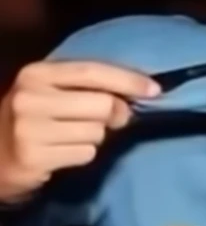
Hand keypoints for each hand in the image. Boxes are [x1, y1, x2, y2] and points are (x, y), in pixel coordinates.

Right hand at [0, 59, 158, 200]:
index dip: (127, 80)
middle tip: (105, 122)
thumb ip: (89, 88)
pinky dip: (83, 155)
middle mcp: (30, 96)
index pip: (92, 71)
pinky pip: (86, 153)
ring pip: (97, 132)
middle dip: (113, 116)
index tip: (155, 89)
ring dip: (95, 138)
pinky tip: (63, 153)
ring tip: (70, 137)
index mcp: (37, 74)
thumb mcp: (52, 94)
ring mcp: (29, 127)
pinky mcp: (34, 155)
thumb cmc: (34, 120)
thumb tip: (140, 95)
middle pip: (103, 104)